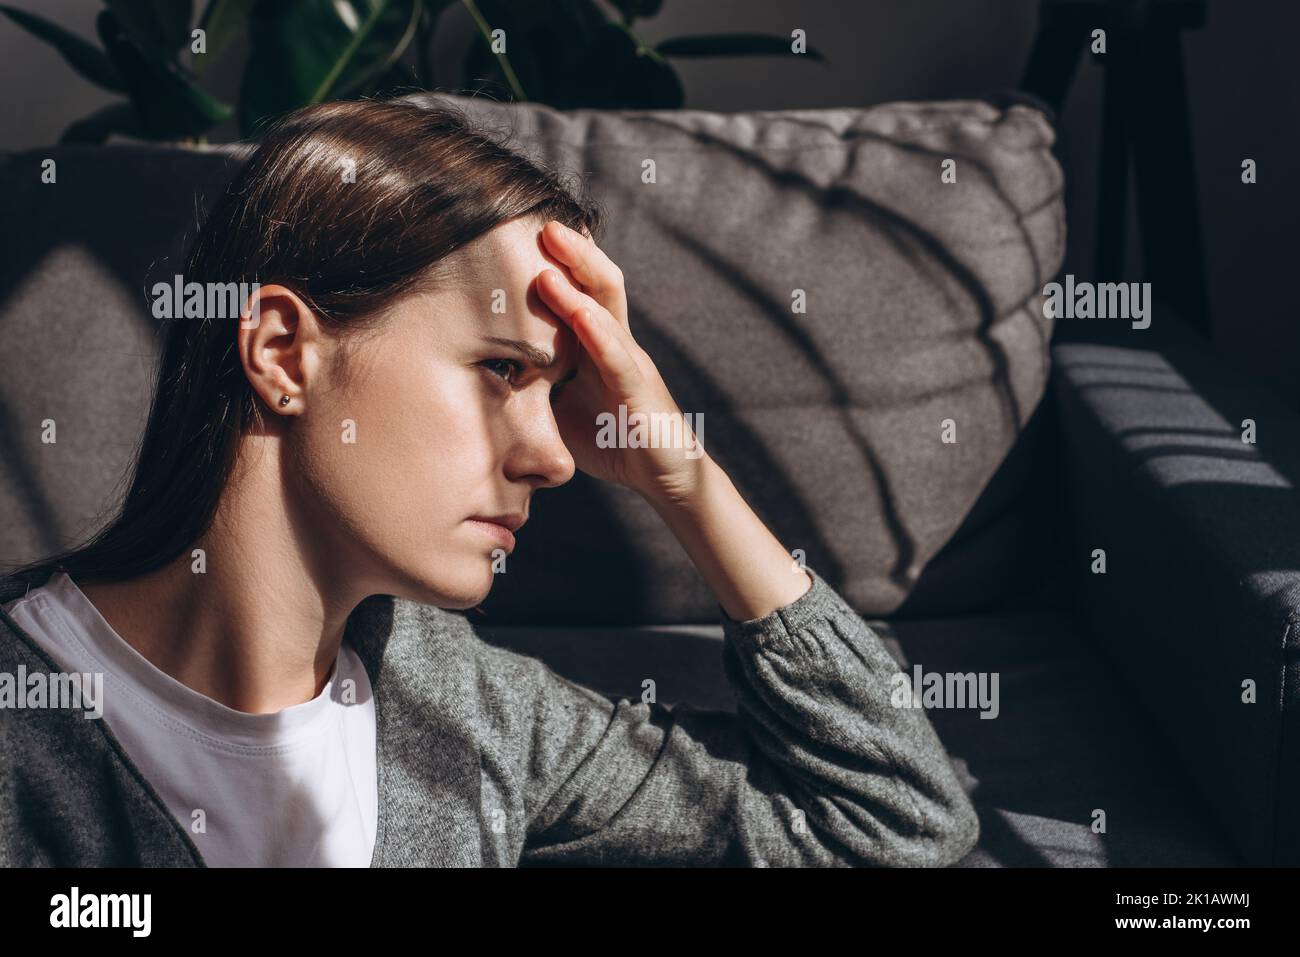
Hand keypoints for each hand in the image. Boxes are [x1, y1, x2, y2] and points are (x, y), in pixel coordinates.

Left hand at [536, 220, 707, 502]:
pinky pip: (620, 360)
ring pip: (609, 312)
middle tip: (540, 222)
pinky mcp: (641, 394)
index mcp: (596, 344)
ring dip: (580, 284)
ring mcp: (632, 364)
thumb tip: (479, 363)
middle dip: (572, 252)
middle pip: (599, 284)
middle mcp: (617, 344)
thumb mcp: (560, 402)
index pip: (579, 290)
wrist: (664, 475)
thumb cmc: (610, 437)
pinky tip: (582, 316)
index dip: (559, 260)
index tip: (525, 229)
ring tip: (551, 259)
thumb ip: (532, 378)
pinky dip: (600, 335)